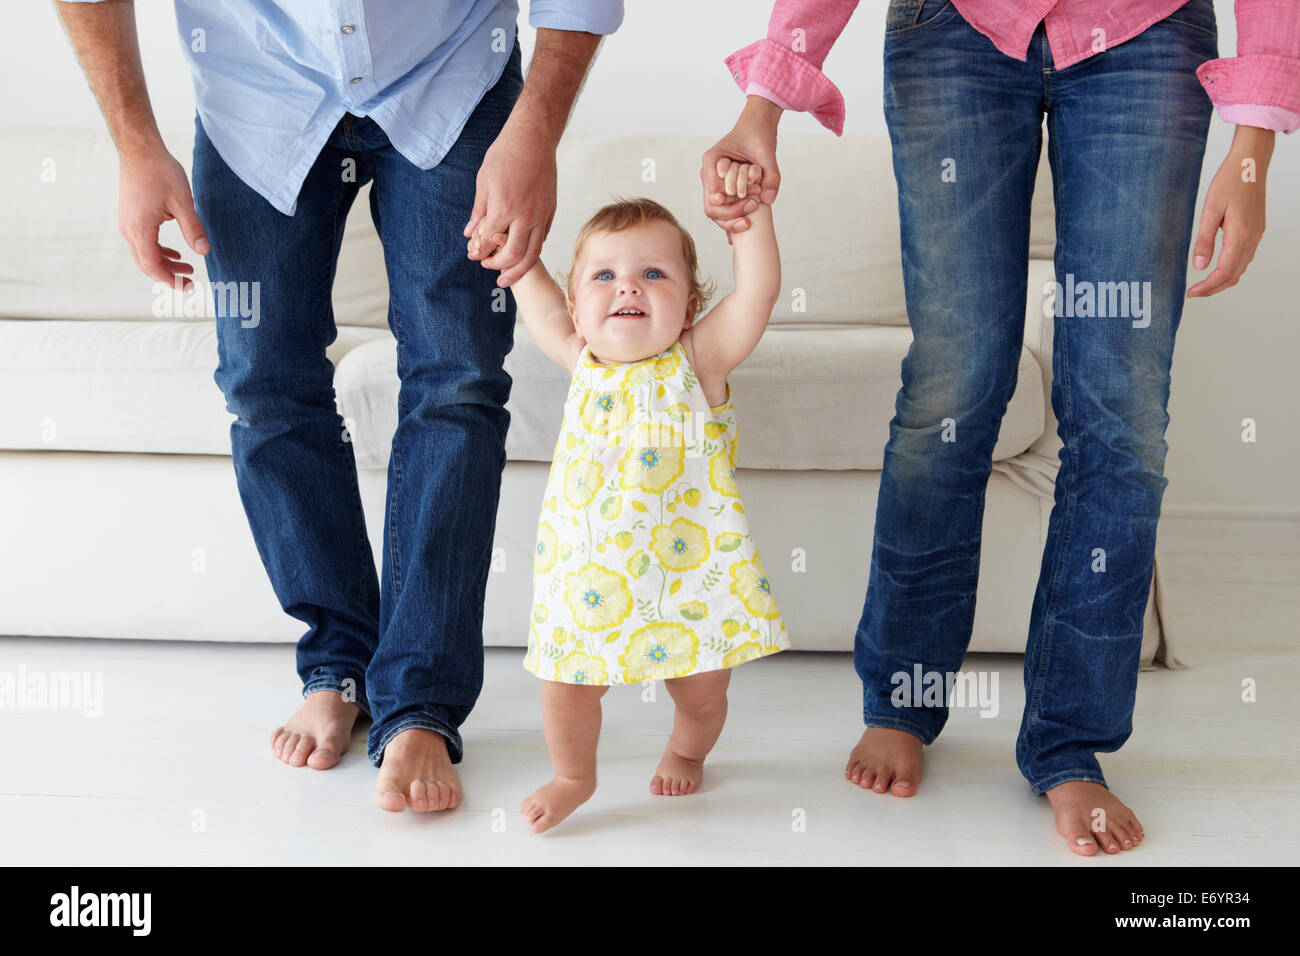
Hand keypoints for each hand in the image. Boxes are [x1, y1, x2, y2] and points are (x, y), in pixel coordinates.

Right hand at [118, 146, 208, 290]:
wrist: (139, 149)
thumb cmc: (160, 172)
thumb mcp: (182, 202)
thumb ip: (192, 229)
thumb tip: (204, 252)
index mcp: (140, 229)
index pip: (152, 266)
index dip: (169, 280)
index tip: (187, 287)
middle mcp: (128, 229)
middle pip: (146, 264)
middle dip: (168, 276)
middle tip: (190, 283)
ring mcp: (127, 223)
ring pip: (144, 254)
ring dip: (165, 263)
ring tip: (188, 267)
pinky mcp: (130, 216)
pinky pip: (142, 242)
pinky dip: (158, 251)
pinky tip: (175, 252)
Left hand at [463, 117, 557, 287]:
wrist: (533, 139)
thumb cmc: (505, 155)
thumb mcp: (483, 183)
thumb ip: (478, 212)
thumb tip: (469, 234)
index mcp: (504, 209)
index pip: (489, 242)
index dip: (479, 252)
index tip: (474, 254)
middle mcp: (525, 217)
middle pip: (513, 255)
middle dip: (498, 266)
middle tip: (488, 268)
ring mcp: (541, 215)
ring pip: (532, 253)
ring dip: (518, 269)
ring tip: (507, 278)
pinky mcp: (550, 211)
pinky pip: (542, 239)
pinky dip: (531, 251)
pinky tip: (522, 255)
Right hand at [701, 95, 782, 244]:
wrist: (757, 127)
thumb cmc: (758, 135)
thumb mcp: (767, 153)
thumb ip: (771, 175)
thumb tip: (768, 199)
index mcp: (712, 161)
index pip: (712, 193)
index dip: (726, 206)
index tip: (745, 208)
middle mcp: (709, 173)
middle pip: (711, 207)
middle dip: (730, 216)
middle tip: (749, 218)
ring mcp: (714, 182)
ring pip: (715, 212)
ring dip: (731, 219)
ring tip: (750, 220)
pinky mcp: (722, 188)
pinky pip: (722, 209)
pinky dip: (731, 219)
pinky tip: (742, 229)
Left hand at [1187, 125, 1271, 297]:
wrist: (1250, 163)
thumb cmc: (1229, 181)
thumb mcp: (1211, 210)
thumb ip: (1205, 240)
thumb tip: (1199, 266)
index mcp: (1241, 234)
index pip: (1225, 272)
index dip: (1208, 286)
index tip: (1191, 292)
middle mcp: (1252, 237)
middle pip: (1235, 274)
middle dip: (1214, 288)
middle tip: (1194, 293)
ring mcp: (1257, 234)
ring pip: (1241, 267)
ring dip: (1223, 280)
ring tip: (1203, 284)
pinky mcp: (1256, 229)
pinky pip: (1245, 256)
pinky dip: (1231, 268)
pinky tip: (1218, 267)